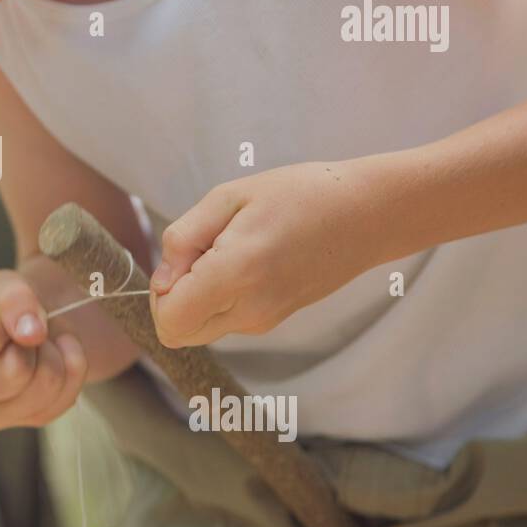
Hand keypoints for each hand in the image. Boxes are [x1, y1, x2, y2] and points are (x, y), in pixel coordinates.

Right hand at [0, 269, 87, 429]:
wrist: (22, 324)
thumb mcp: (0, 284)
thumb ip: (12, 297)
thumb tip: (31, 332)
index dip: (8, 318)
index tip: (1, 313)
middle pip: (15, 371)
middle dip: (32, 342)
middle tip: (23, 332)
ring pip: (45, 386)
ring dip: (53, 353)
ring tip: (38, 343)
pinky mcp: (25, 423)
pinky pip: (65, 399)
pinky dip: (69, 368)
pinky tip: (50, 357)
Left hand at [148, 161, 382, 347]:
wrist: (367, 214)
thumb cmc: (299, 194)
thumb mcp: (229, 196)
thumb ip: (184, 238)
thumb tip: (160, 280)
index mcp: (235, 275)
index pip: (169, 321)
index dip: (160, 292)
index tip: (183, 257)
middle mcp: (249, 310)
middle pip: (179, 332)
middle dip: (174, 297)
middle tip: (202, 252)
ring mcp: (264, 321)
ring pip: (200, 328)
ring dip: (197, 296)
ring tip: (229, 251)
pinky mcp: (273, 319)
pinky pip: (225, 319)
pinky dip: (220, 296)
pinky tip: (247, 259)